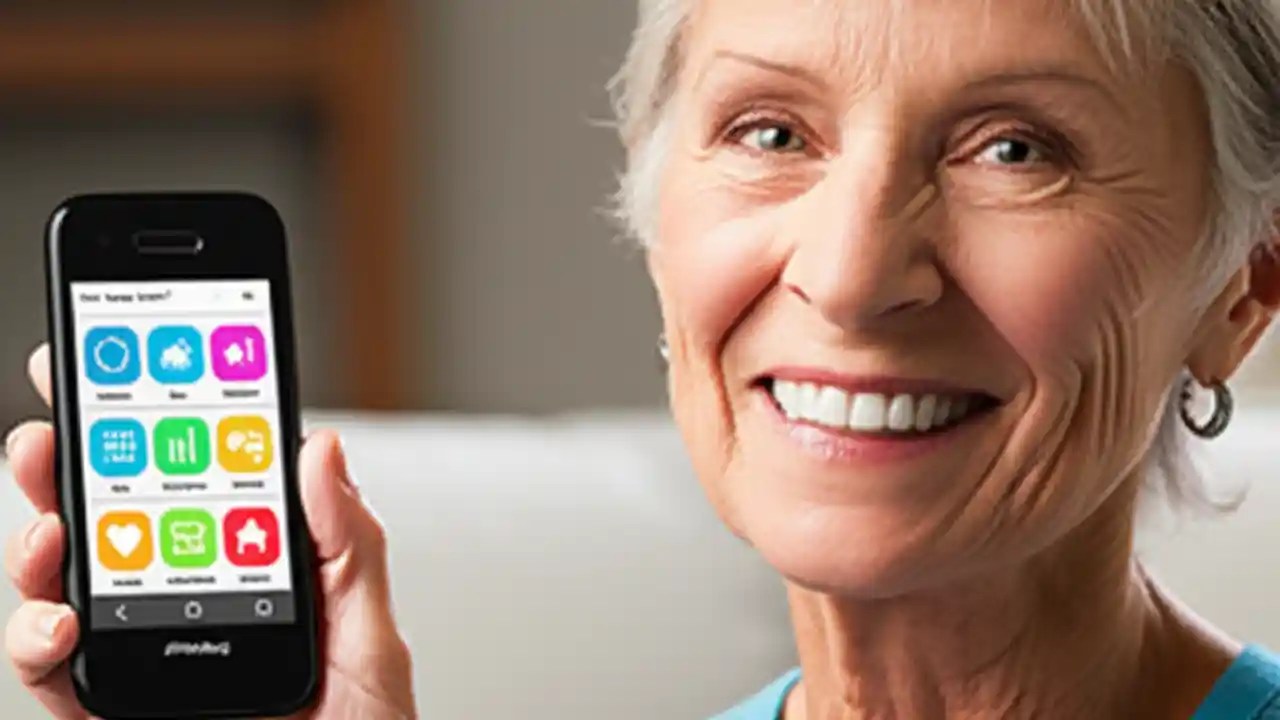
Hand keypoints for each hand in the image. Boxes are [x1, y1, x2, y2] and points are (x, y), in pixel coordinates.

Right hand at [4, 345, 416, 718]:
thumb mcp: (372, 638)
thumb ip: (348, 547)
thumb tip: (322, 448)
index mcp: (248, 568)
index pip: (194, 482)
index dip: (153, 422)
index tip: (122, 359)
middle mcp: (182, 602)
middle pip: (111, 520)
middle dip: (71, 465)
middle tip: (52, 427)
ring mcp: (141, 655)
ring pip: (63, 585)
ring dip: (38, 545)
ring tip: (52, 529)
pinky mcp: (107, 713)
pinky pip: (51, 675)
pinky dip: (36, 642)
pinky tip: (59, 624)